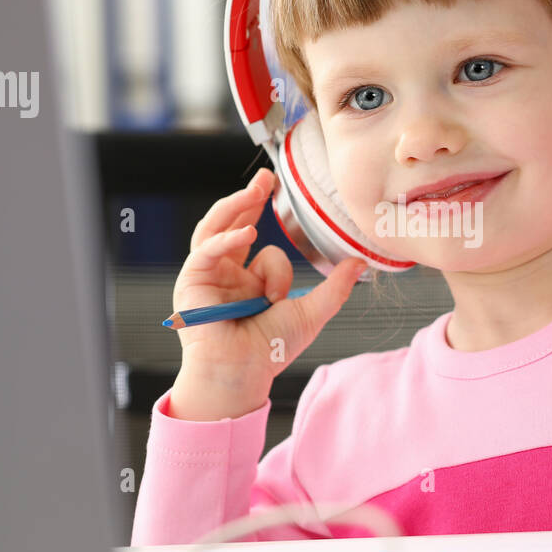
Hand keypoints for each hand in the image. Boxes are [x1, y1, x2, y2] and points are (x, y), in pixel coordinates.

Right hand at [170, 167, 365, 416]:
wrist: (243, 373)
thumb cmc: (270, 349)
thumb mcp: (310, 311)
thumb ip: (334, 287)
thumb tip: (358, 263)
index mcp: (246, 277)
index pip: (250, 233)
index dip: (258, 208)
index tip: (274, 188)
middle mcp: (224, 273)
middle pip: (230, 223)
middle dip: (246, 198)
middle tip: (264, 178)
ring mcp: (206, 276)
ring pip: (215, 230)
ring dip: (234, 207)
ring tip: (255, 191)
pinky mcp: (192, 282)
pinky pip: (207, 251)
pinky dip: (226, 239)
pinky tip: (247, 232)